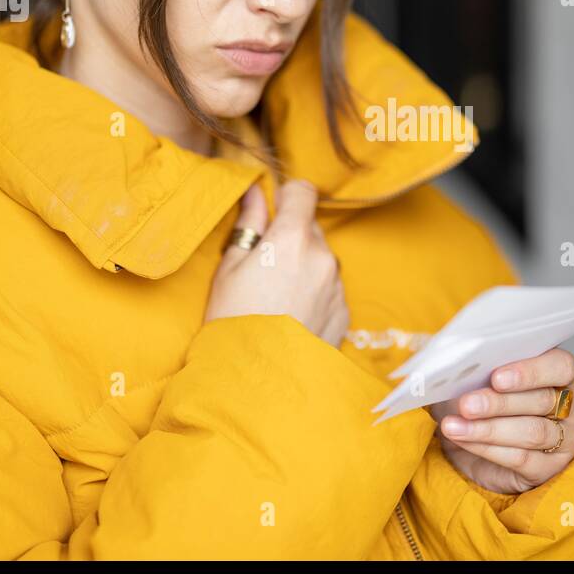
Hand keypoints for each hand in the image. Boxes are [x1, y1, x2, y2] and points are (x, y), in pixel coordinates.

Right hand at [204, 180, 348, 347]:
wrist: (256, 382)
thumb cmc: (233, 322)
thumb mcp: (229, 268)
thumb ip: (249, 224)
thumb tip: (254, 192)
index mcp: (293, 239)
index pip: (303, 192)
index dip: (286, 197)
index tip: (273, 210)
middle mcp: (323, 257)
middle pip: (311, 227)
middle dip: (291, 236)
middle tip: (265, 266)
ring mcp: (337, 286)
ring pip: (322, 259)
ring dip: (305, 265)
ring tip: (277, 297)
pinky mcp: (344, 312)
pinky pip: (330, 288)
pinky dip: (315, 293)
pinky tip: (292, 315)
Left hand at [429, 348, 573, 494]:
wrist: (472, 443)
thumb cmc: (482, 398)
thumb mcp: (481, 377)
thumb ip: (482, 368)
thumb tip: (461, 366)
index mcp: (561, 371)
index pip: (560, 367)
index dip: (529, 372)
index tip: (496, 378)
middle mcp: (571, 404)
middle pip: (542, 401)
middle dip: (499, 403)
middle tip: (466, 405)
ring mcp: (566, 439)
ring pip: (533, 432)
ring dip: (489, 429)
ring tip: (454, 426)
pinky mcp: (549, 468)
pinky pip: (521, 458)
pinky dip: (487, 449)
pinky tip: (463, 440)